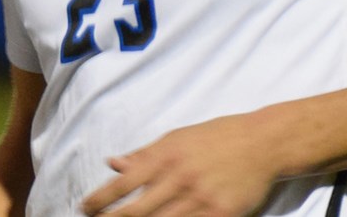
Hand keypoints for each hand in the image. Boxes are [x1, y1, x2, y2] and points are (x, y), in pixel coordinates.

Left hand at [81, 114, 278, 215]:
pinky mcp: (220, 215)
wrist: (263, 143)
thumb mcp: (178, 138)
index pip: (123, 183)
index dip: (99, 199)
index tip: (84, 209)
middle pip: (135, 211)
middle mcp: (179, 179)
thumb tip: (112, 163)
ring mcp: (200, 199)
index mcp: (166, 156)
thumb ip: (145, 154)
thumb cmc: (217, 137)